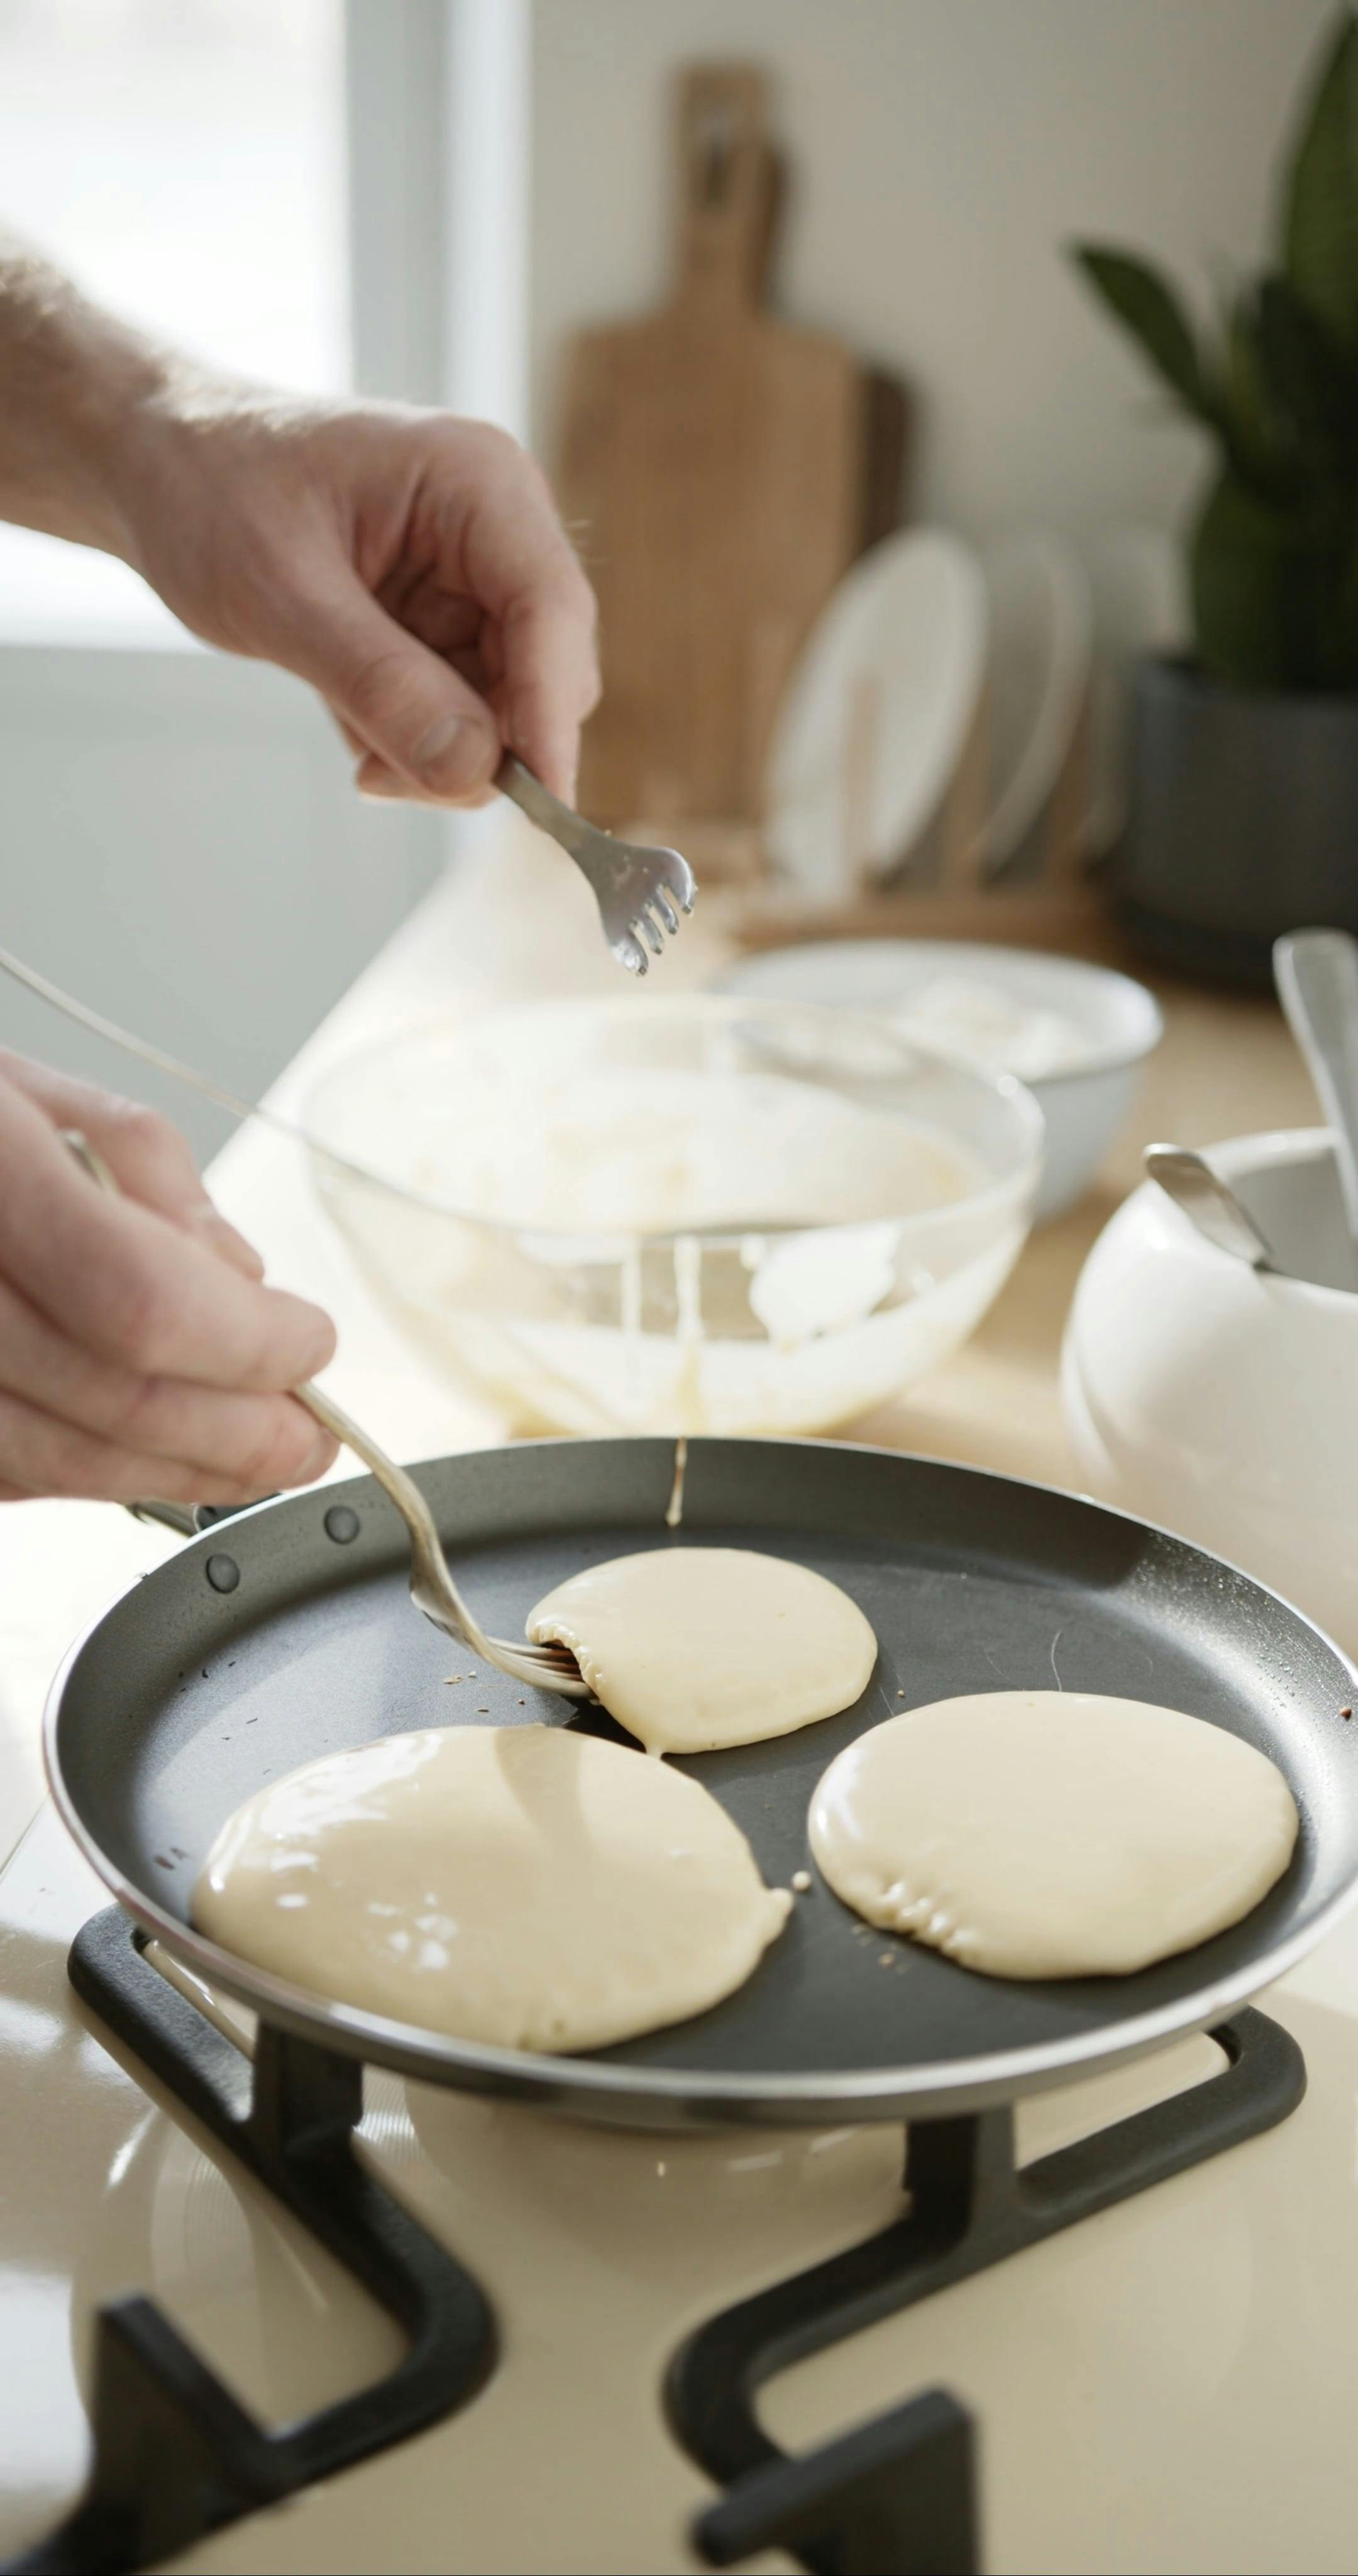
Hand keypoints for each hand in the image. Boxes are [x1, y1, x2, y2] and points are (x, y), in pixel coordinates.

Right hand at [0, 1052, 338, 1506]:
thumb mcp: (23, 1091)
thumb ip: (145, 1169)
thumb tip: (238, 1270)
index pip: (141, 1297)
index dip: (246, 1343)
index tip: (309, 1342)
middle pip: (113, 1395)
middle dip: (238, 1431)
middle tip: (308, 1437)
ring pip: (55, 1461)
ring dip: (177, 1474)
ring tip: (252, 1465)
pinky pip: (4, 1473)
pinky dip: (89, 1477)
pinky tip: (151, 1461)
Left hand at [118, 394, 599, 808]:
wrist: (161, 467)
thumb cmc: (211, 492)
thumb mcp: (280, 593)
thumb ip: (379, 683)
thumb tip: (472, 771)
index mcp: (477, 483)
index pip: (551, 610)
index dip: (553, 715)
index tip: (545, 806)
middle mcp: (498, 531)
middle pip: (545, 671)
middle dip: (481, 745)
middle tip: (382, 780)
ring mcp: (477, 582)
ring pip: (508, 710)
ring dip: (439, 752)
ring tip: (356, 746)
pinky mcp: (449, 626)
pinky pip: (464, 715)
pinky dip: (414, 740)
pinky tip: (352, 717)